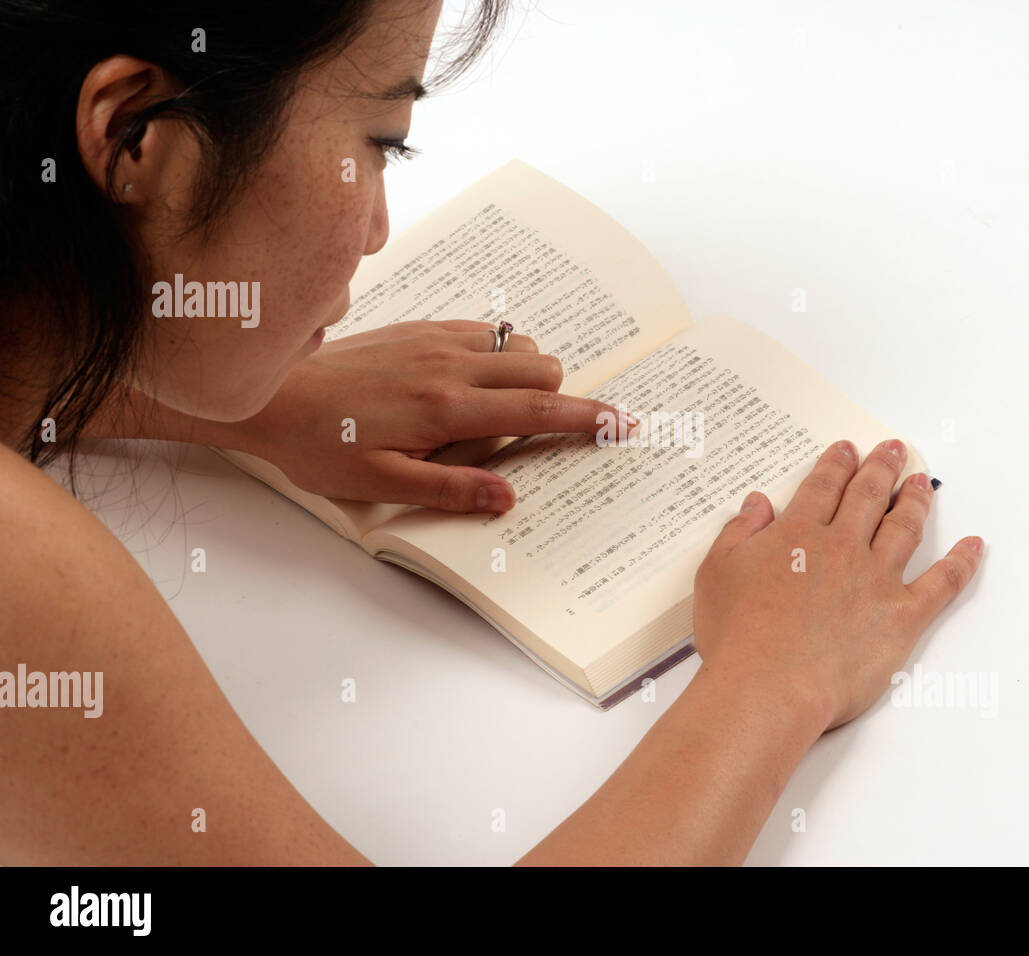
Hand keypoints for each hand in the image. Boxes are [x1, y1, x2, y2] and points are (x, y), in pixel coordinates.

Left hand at [236, 320, 632, 512]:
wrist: (273, 393)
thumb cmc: (322, 446)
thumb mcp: (382, 485)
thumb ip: (450, 489)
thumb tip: (507, 497)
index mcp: (446, 408)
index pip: (537, 407)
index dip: (586, 417)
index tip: (621, 424)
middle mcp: (449, 364)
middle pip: (540, 365)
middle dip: (556, 394)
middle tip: (533, 429)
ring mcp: (436, 339)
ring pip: (517, 342)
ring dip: (526, 372)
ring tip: (496, 408)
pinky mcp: (420, 326)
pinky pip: (485, 329)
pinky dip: (498, 351)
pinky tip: (472, 380)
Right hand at [692, 438, 983, 733]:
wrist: (767, 685)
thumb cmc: (737, 636)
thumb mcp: (717, 572)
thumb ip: (739, 532)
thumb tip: (757, 503)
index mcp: (797, 534)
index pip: (823, 487)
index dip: (836, 464)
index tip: (846, 450)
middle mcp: (842, 548)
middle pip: (868, 496)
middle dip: (881, 468)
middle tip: (893, 450)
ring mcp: (876, 580)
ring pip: (904, 528)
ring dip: (915, 501)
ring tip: (922, 484)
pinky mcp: (901, 617)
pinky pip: (942, 584)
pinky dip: (962, 563)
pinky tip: (974, 546)